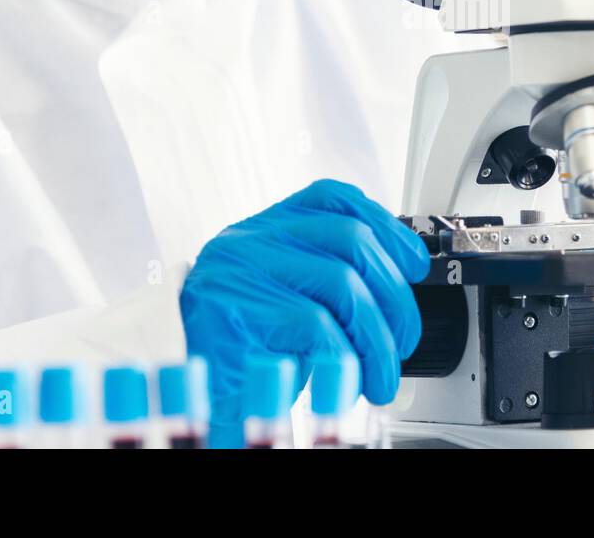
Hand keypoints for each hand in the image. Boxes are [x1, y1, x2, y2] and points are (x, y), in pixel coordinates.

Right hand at [179, 179, 428, 443]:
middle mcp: (249, 239)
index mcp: (265, 227)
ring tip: (381, 375)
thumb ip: (329, 276)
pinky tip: (348, 380)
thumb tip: (399, 281)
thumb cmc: (240, 349)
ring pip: (342, 285)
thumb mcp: (288, 297)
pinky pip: (315, 326)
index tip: (413, 262)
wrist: (180, 394)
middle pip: (351, 241)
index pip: (335, 198)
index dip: (386, 227)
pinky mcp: (233, 312)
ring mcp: (239, 271)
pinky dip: (346, 357)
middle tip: (402, 342)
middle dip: (394, 297)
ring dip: (378, 338)